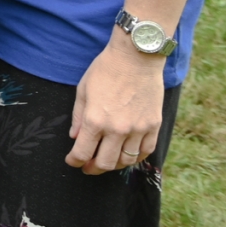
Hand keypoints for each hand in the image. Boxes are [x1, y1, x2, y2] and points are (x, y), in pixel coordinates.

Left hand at [67, 36, 165, 173]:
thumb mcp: (83, 90)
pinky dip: (135, 158)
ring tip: (106, 160)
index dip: (75, 161)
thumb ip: (78, 117)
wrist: (136, 58)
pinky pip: (145, 151)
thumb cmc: (106, 70)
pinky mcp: (153, 126)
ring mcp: (138, 129)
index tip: (72, 161)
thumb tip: (75, 137)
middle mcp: (117, 129)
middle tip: (88, 166)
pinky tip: (127, 155)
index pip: (82, 152)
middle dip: (93, 168)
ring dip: (114, 164)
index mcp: (96, 120)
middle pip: (105, 163)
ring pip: (126, 161)